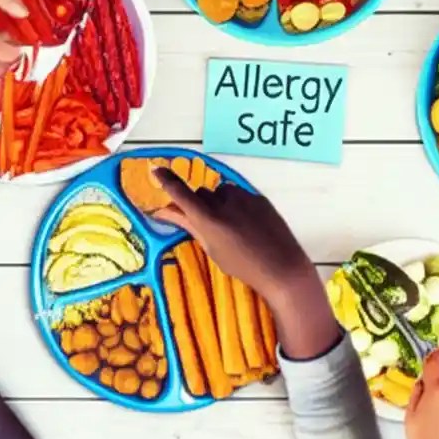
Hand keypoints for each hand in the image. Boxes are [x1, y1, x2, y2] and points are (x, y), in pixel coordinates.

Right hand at [152, 167, 312, 305]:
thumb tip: (165, 212)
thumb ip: (190, 226)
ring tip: (232, 226)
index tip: (156, 170)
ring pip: (221, 192)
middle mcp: (224, 202)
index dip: (167, 181)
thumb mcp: (212, 249)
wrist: (282, 268)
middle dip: (199, 204)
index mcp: (209, 219)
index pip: (181, 194)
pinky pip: (240, 195)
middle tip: (207, 224)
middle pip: (201, 193)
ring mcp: (244, 197)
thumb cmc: (243, 266)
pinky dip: (237, 205)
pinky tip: (248, 225)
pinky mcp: (259, 197)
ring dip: (219, 202)